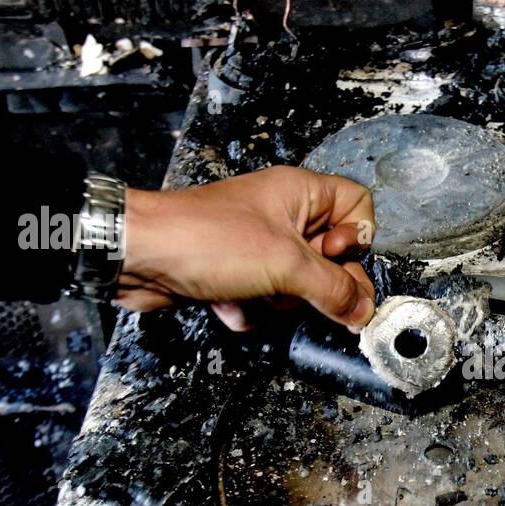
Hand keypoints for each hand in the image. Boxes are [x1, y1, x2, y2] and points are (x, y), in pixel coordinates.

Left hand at [119, 165, 376, 331]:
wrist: (139, 257)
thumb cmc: (205, 239)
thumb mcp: (285, 264)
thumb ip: (334, 289)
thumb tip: (365, 310)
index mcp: (301, 194)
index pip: (357, 207)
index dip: (357, 237)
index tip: (338, 257)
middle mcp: (285, 217)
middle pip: (332, 258)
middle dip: (316, 284)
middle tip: (302, 292)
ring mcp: (260, 247)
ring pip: (300, 286)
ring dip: (280, 302)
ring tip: (254, 292)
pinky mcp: (239, 275)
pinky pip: (267, 301)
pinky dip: (252, 309)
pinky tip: (228, 301)